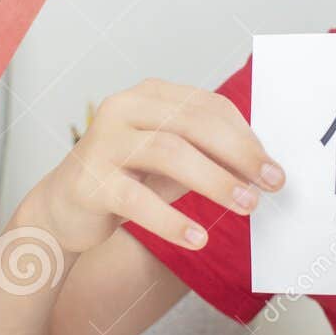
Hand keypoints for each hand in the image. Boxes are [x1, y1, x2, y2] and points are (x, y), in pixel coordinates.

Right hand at [29, 77, 284, 254]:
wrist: (62, 211)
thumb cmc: (127, 180)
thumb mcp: (171, 161)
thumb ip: (209, 154)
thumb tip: (263, 167)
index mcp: (149, 95)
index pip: (208, 106)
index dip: (245, 136)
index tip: (272, 168)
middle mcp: (123, 108)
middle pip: (192, 123)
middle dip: (238, 154)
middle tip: (271, 184)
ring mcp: (103, 142)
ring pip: (168, 152)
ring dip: (214, 180)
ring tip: (246, 206)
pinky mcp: (90, 181)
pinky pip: (137, 200)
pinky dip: (171, 220)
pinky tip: (197, 239)